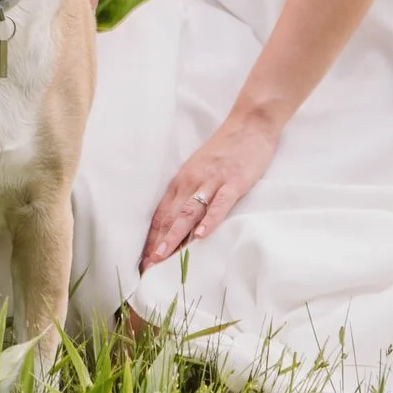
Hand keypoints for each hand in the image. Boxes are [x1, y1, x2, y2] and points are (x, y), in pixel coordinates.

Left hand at [140, 111, 276, 270]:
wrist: (249, 124)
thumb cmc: (225, 150)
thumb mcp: (200, 170)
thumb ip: (190, 193)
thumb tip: (181, 224)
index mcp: (182, 180)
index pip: (161, 214)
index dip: (151, 238)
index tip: (143, 260)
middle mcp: (191, 181)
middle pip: (170, 217)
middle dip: (157, 244)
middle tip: (147, 268)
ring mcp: (212, 182)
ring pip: (188, 213)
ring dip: (174, 236)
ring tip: (163, 258)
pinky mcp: (233, 182)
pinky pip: (219, 204)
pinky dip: (209, 221)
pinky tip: (201, 237)